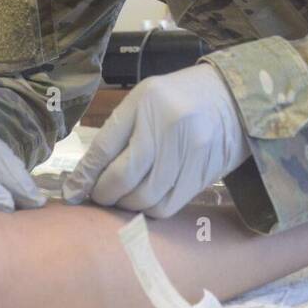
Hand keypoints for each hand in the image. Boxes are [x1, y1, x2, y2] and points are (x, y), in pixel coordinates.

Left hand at [63, 64, 250, 217]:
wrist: (234, 97)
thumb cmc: (180, 97)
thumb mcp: (146, 99)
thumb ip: (120, 132)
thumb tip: (87, 176)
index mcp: (146, 100)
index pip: (106, 145)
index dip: (85, 175)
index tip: (74, 192)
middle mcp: (168, 123)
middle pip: (125, 175)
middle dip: (105, 193)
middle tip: (100, 196)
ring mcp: (190, 149)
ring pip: (146, 196)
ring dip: (127, 205)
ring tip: (123, 199)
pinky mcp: (204, 172)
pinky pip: (169, 205)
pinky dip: (151, 210)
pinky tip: (146, 201)